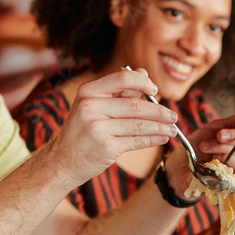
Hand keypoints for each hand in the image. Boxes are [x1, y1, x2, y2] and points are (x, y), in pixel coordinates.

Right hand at [49, 70, 177, 185]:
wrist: (62, 161)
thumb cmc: (81, 132)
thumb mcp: (92, 106)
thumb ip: (118, 91)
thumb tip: (144, 73)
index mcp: (88, 91)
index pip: (122, 79)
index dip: (144, 83)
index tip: (156, 90)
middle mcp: (90, 107)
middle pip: (135, 105)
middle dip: (159, 111)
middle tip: (173, 116)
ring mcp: (97, 128)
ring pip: (139, 124)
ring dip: (160, 127)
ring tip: (172, 129)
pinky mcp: (105, 147)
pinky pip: (136, 141)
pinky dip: (153, 139)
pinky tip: (162, 138)